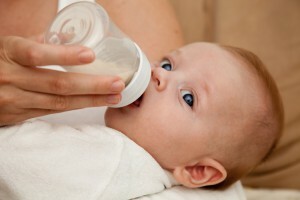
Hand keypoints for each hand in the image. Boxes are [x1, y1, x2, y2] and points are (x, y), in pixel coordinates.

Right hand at [0, 36, 124, 125]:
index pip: (36, 54)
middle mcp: (10, 78)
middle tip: (117, 83)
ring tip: (114, 96)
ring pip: (58, 103)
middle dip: (91, 85)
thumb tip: (71, 38)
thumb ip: (39, 42)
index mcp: (8, 53)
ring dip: (89, 100)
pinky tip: (94, 103)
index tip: (91, 55)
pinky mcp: (17, 116)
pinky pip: (51, 112)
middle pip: (57, 84)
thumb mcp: (10, 45)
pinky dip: (75, 107)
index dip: (64, 55)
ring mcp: (13, 100)